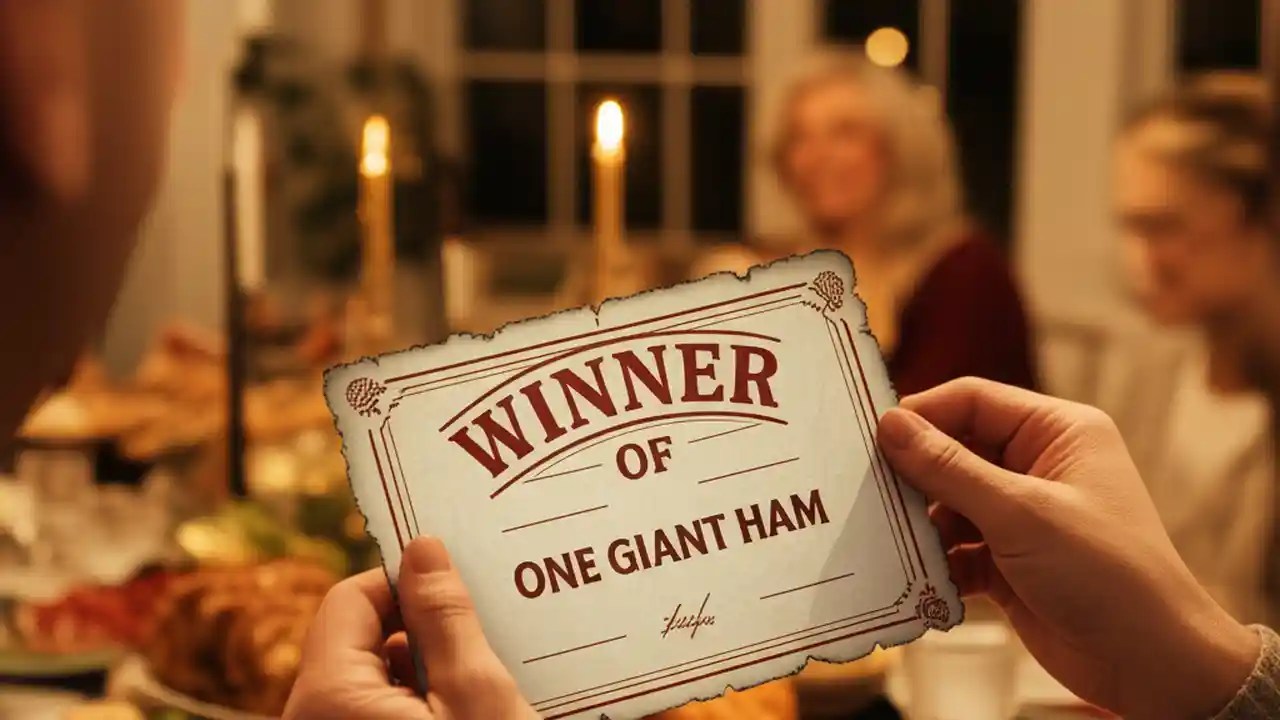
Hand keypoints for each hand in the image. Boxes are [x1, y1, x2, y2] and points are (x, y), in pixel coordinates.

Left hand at [284, 537, 537, 719]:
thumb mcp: (477, 693)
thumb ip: (445, 617)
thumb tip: (422, 548)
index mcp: (329, 693)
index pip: (351, 597)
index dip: (406, 583)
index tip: (458, 585)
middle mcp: (311, 717)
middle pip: (360, 640)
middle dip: (422, 631)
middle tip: (482, 633)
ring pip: (371, 680)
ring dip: (425, 673)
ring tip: (484, 682)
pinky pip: (374, 711)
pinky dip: (418, 705)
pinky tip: (469, 712)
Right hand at [876, 378, 1258, 719]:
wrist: (1151, 664)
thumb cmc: (1106, 573)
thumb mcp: (1021, 513)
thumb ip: (950, 468)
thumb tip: (890, 425)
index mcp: (1058, 432)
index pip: (974, 401)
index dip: (922, 414)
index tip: (869, 436)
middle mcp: (1041, 466)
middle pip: (957, 450)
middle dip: (915, 473)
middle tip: (865, 490)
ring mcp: (1025, 516)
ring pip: (951, 502)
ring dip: (922, 522)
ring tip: (888, 538)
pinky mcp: (1011, 562)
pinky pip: (958, 548)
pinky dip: (937, 561)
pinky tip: (916, 575)